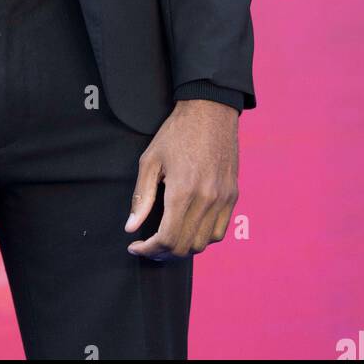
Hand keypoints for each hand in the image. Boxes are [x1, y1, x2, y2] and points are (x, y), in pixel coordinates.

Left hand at [124, 99, 238, 259]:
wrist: (210, 111)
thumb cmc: (176, 133)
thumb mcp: (150, 160)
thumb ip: (141, 197)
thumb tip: (131, 226)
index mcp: (183, 191)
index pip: (167, 239)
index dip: (149, 250)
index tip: (135, 246)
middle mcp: (206, 199)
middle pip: (186, 246)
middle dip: (163, 252)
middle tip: (148, 246)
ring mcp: (223, 199)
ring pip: (204, 243)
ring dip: (184, 247)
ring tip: (167, 239)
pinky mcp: (232, 195)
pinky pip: (219, 230)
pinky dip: (203, 237)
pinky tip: (188, 228)